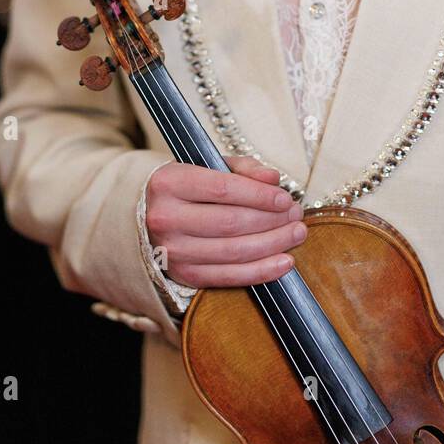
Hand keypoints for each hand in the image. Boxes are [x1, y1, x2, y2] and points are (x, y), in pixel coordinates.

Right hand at [145, 157, 306, 288]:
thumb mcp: (208, 167)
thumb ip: (242, 168)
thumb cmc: (187, 188)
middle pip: (231, 222)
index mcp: (169, 183)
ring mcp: (172, 251)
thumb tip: (273, 178)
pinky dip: (261, 272)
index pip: (223, 189)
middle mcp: (166, 218)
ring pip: (233, 251)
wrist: (147, 216)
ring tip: (296, 233)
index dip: (259, 195)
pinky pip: (229, 277)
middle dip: (272, 220)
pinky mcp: (183, 275)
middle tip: (296, 214)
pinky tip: (285, 262)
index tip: (285, 197)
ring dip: (273, 244)